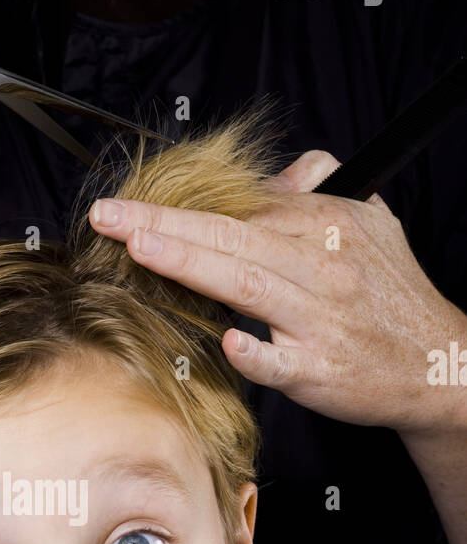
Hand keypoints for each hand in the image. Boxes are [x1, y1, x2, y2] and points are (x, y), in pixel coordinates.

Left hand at [89, 149, 465, 434]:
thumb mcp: (371, 222)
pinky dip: (255, 351)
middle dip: (164, 223)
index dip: (177, 207)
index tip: (127, 204)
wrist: (440, 362)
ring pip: (248, 284)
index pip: (238, 209)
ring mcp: (318, 320)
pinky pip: (281, 362)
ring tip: (140, 250)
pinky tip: (227, 339)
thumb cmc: (393, 296)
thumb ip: (320, 192)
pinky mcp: (320, 370)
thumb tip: (278, 173)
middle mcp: (319, 267)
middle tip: (110, 216)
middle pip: (231, 236)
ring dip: (191, 264)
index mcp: (324, 226)